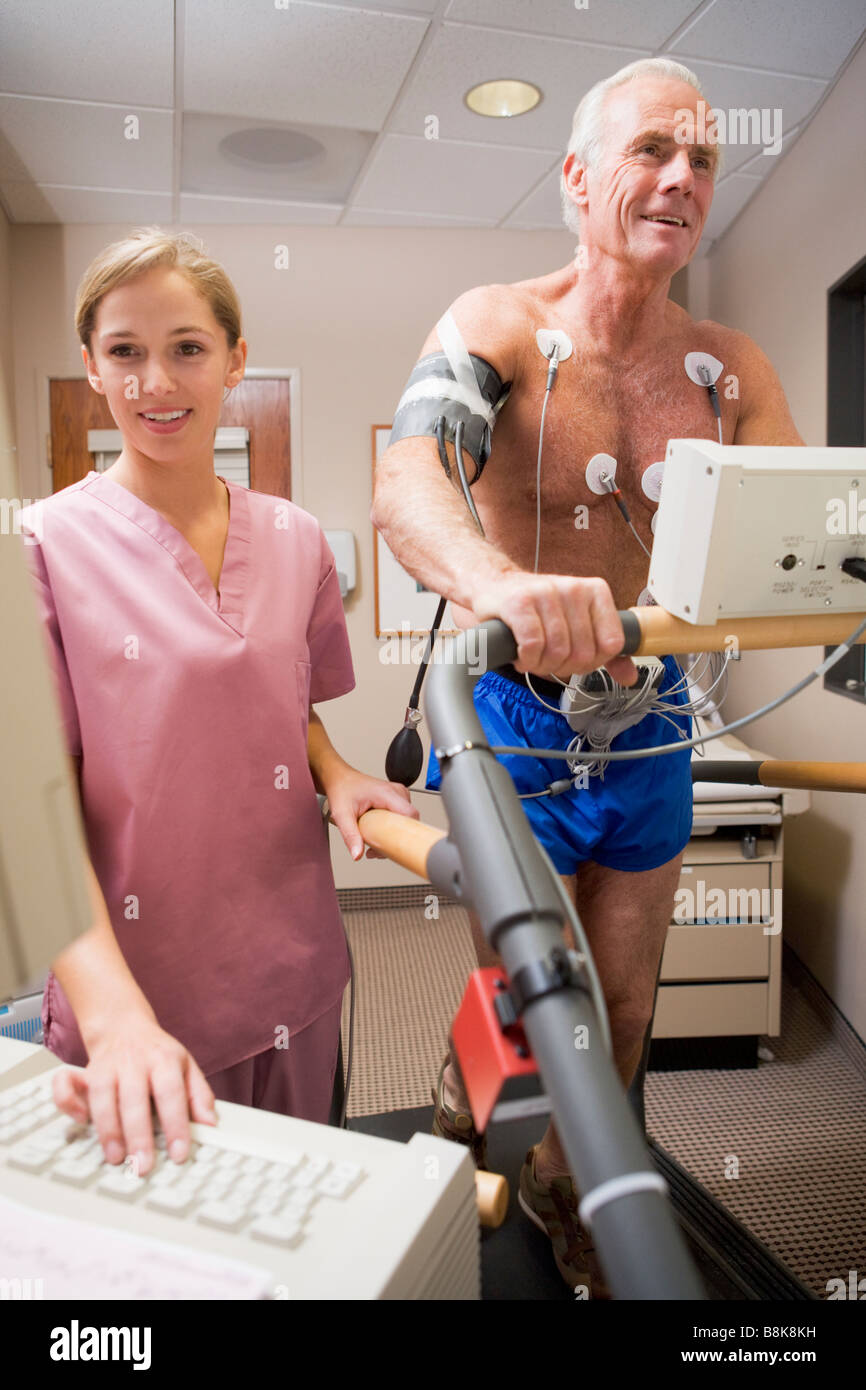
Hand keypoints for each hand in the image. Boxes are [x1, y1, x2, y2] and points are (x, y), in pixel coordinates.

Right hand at [51, 1015, 216, 1175]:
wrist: (125, 1026)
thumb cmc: (158, 1055)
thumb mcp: (186, 1067)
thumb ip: (199, 1096)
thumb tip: (210, 1124)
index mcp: (164, 1060)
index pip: (172, 1094)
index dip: (176, 1125)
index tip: (179, 1154)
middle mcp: (133, 1062)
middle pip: (134, 1099)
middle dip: (138, 1136)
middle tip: (143, 1166)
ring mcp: (106, 1066)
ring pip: (101, 1096)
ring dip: (107, 1129)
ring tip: (116, 1157)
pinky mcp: (83, 1071)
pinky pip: (67, 1084)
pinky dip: (69, 1103)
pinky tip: (82, 1122)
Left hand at [325, 770, 418, 860]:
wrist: (340, 779)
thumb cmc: (342, 790)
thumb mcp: (342, 814)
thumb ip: (350, 835)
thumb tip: (357, 854)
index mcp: (387, 793)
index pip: (410, 815)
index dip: (407, 833)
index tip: (394, 846)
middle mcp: (397, 792)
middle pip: (409, 822)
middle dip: (395, 839)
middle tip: (376, 847)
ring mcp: (398, 795)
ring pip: (406, 822)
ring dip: (393, 835)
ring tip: (374, 839)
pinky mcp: (396, 800)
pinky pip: (401, 818)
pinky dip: (392, 829)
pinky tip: (378, 832)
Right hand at [469, 570, 637, 685]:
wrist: (496, 587)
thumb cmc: (539, 610)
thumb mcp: (578, 624)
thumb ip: (605, 650)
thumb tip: (629, 676)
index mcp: (596, 591)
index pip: (612, 644)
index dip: (593, 662)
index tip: (575, 658)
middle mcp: (574, 588)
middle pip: (583, 653)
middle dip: (563, 666)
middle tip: (548, 659)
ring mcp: (546, 593)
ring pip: (558, 652)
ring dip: (541, 665)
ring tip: (533, 656)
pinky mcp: (519, 603)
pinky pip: (533, 646)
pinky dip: (527, 660)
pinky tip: (522, 655)